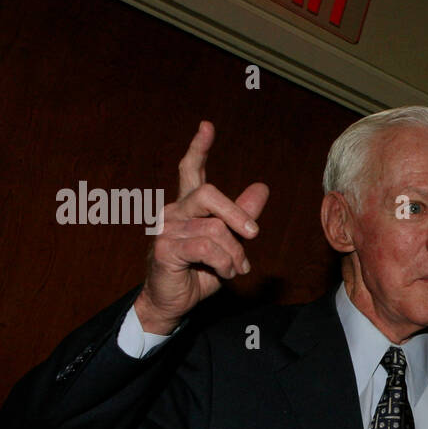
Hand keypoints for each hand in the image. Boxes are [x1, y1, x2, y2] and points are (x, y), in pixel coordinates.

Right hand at [134, 121, 268, 333]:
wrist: (173, 302)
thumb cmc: (198, 272)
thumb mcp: (228, 243)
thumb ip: (241, 216)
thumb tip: (262, 188)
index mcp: (187, 207)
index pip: (191, 171)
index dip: (199, 148)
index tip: (207, 126)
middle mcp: (174, 211)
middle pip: (208, 193)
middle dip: (237, 214)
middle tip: (254, 234)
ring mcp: (166, 228)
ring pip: (214, 228)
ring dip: (234, 253)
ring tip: (235, 268)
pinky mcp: (165, 248)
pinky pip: (206, 248)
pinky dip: (223, 262)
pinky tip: (225, 272)